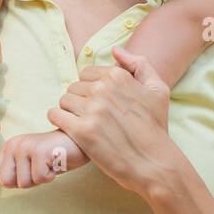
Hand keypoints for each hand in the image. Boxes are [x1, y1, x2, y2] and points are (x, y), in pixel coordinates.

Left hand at [0, 130, 87, 188]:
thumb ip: (5, 163)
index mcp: (8, 147)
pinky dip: (51, 176)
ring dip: (40, 179)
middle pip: (6, 182)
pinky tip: (55, 163)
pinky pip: (40, 178)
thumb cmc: (53, 154)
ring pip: (24, 182)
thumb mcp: (27, 160)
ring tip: (48, 164)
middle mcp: (14, 145)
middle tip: (39, 168)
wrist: (78, 142)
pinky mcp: (40, 152)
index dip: (13, 180)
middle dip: (25, 182)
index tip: (28, 169)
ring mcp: (26, 147)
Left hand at [47, 47, 171, 193]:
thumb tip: (115, 50)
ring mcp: (92, 110)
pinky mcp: (81, 131)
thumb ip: (139, 64)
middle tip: (91, 116)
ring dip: (69, 111)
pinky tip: (69, 128)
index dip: (91, 88)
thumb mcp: (158, 90)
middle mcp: (103, 90)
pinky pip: (55, 115)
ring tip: (81, 123)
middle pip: (74, 87)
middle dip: (80, 100)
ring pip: (64, 100)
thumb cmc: (155, 128)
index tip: (99, 103)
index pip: (87, 73)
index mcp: (118, 77)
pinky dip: (58, 120)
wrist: (154, 163)